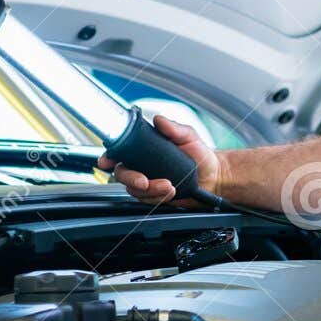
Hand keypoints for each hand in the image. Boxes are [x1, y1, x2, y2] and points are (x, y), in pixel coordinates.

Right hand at [97, 112, 221, 206]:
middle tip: (145, 181)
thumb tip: (159, 120)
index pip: (120, 152)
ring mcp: (147, 182)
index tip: (107, 161)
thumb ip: (174, 128)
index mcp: (144, 150)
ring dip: (151, 190)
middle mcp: (142, 166)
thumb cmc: (199, 154)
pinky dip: (159, 197)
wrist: (213, 176)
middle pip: (122, 174)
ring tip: (170, 185)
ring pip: (135, 190)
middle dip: (131, 179)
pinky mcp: (155, 196)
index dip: (108, 157)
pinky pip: (148, 200)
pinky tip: (171, 191)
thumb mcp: (188, 136)